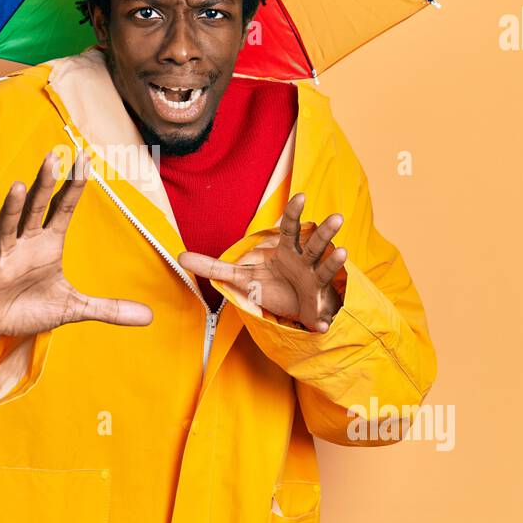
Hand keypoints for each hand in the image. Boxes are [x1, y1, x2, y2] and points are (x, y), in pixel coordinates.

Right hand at [0, 149, 153, 338]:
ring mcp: (3, 259)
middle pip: (36, 208)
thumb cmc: (29, 306)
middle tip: (53, 157)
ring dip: (12, 208)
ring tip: (19, 187)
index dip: (73, 186)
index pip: (63, 209)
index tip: (84, 159)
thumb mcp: (74, 308)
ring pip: (7, 228)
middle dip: (44, 183)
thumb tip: (149, 316)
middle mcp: (25, 244)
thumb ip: (109, 309)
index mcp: (47, 244)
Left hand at [178, 193, 346, 332]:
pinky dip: (320, 320)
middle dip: (326, 231)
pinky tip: (321, 325)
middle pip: (316, 242)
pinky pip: (320, 311)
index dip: (295, 212)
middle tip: (337, 218)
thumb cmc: (271, 285)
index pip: (290, 227)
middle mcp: (305, 261)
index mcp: (287, 250)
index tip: (301, 196)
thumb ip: (213, 267)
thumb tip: (179, 257)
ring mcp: (315, 280)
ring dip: (335, 261)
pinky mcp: (318, 304)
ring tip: (343, 252)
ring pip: (326, 267)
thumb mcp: (239, 276)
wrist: (293, 308)